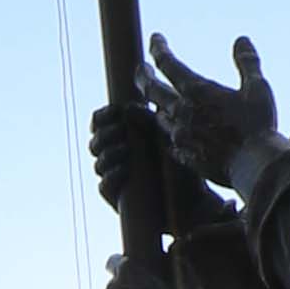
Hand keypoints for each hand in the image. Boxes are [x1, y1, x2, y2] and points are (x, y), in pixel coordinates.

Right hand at [90, 101, 238, 240]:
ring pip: (98, 162)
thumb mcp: (167, 135)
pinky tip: (125, 169)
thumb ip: (150, 115)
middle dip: (106, 134)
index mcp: (123, 138)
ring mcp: (115, 178)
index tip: (117, 111)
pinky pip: (105, 186)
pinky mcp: (118, 199)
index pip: (101, 122)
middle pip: (95, 141)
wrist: (194, 202)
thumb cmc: (182, 166)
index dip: (104, 116)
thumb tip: (138, 86)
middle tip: (122, 130)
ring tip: (127, 149)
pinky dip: (113, 176)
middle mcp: (115, 157)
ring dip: (110, 153)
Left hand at [144, 32, 276, 187]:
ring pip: (159, 118)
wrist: (256, 167)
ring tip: (158, 103)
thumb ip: (247, 62)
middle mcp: (182, 112)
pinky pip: (171, 144)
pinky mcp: (187, 158)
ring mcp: (182, 137)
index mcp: (196, 90)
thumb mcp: (257, 88)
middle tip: (141, 69)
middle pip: (151, 90)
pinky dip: (171, 135)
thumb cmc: (258, 125)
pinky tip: (174, 135)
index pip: (167, 63)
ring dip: (157, 107)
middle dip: (144, 76)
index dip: (158, 48)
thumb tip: (242, 39)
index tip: (155, 39)